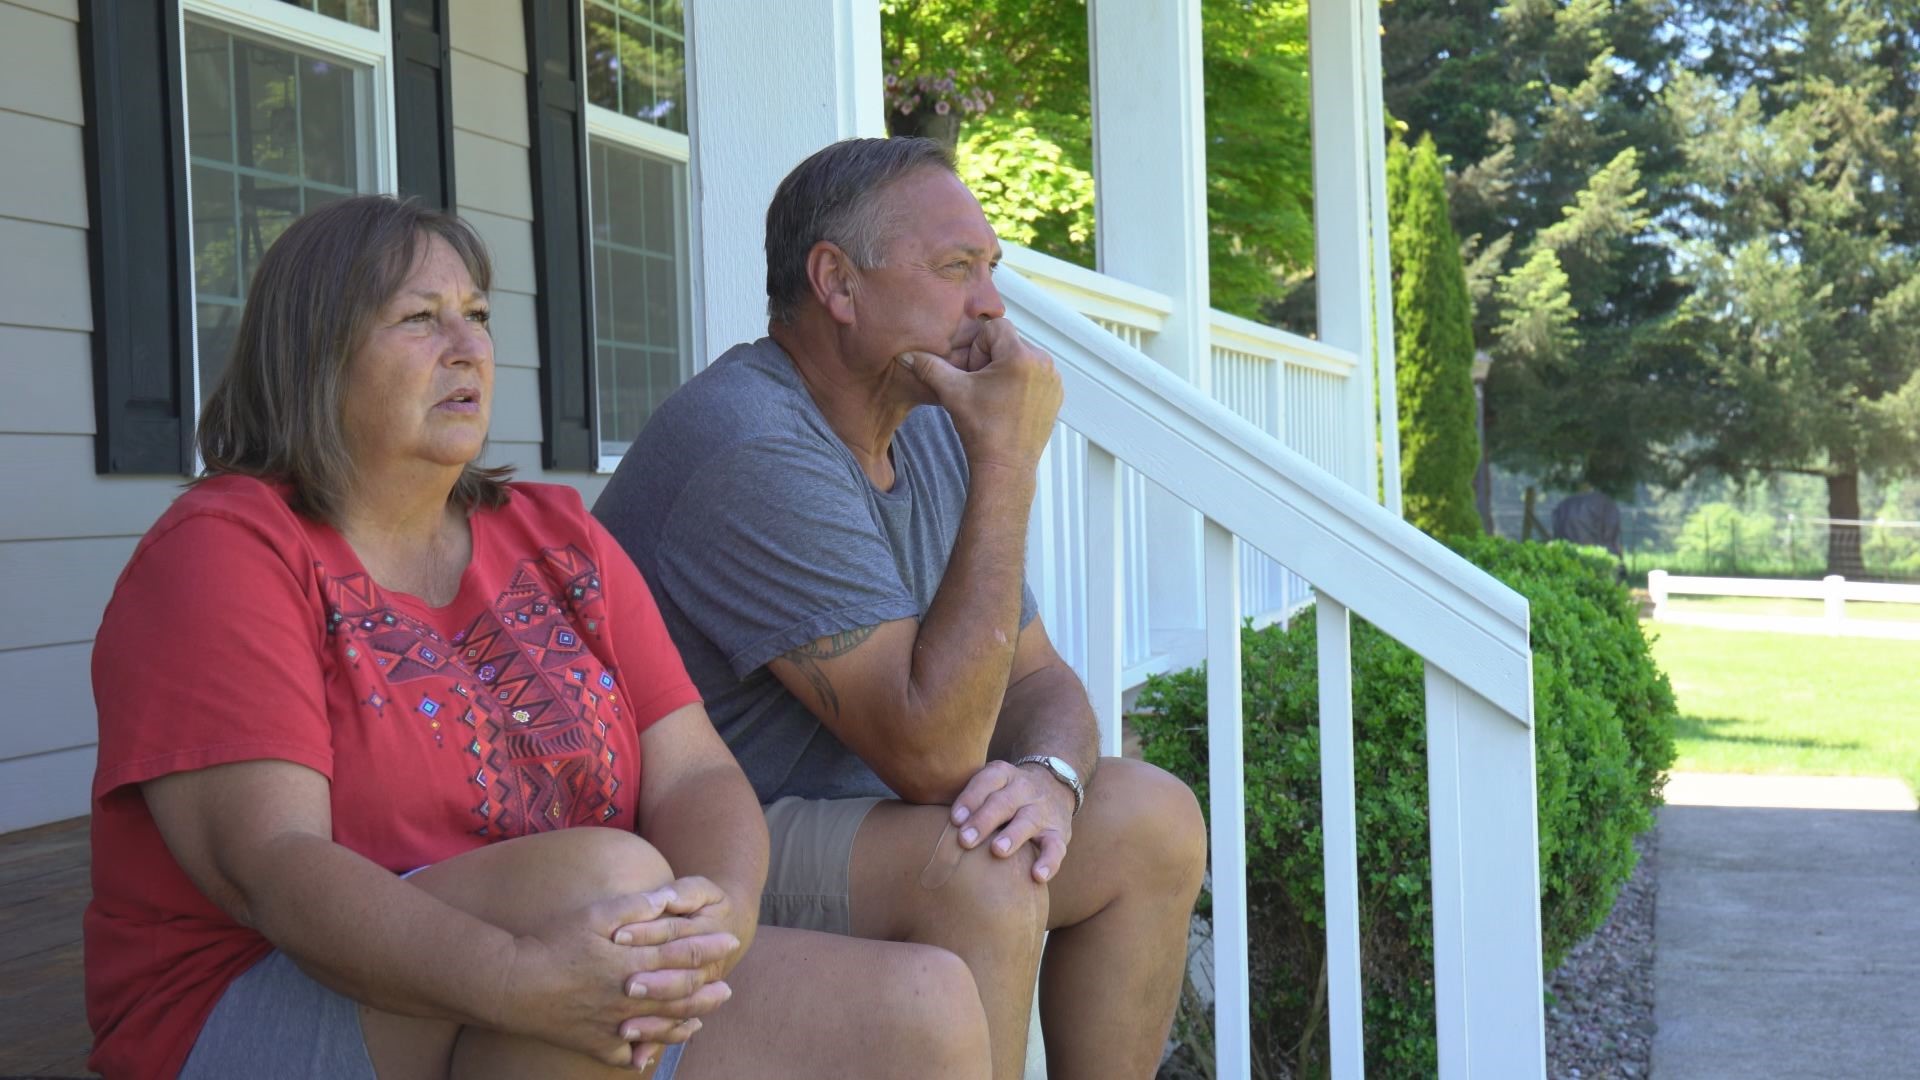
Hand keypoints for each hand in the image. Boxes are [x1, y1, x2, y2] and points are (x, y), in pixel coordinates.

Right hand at [501, 884, 739, 1067]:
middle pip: (680, 995)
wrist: (513, 985)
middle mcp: (631, 997)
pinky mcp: (594, 1043)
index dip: (710, 949)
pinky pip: (626, 1055)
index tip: (730, 943)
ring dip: (685, 1021)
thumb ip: (635, 907)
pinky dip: (644, 1054)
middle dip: (707, 990)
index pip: (684, 955)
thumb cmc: (553, 943)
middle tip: (727, 988)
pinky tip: (652, 1055)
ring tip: (702, 1018)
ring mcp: (614, 1024)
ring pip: (660, 1027)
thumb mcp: (594, 914)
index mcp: (634, 962)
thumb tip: (669, 898)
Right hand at [897, 317, 1061, 474]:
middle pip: (1009, 342)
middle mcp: (1042, 364)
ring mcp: (1052, 379)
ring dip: (1005, 370)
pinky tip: (1008, 404)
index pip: (995, 327)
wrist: (1005, 467)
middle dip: (991, 358)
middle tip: (982, 387)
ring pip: (1021, 357)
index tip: (974, 373)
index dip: (978, 348)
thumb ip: (930, 367)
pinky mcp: (1055, 394)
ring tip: (995, 397)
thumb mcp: (952, 393)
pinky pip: (1034, 374)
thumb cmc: (983, 432)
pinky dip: (1020, 382)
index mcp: (1020, 357)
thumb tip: (909, 355)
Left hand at [947, 759, 1075, 882]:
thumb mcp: (990, 785)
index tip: (954, 819)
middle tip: (965, 840)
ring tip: (998, 851)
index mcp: (1003, 775)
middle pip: (1003, 802)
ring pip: (1029, 821)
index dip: (970, 799)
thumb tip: (928, 826)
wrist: (1055, 785)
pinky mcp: (1059, 832)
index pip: (986, 781)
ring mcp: (1042, 810)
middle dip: (984, 820)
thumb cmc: (1006, 794)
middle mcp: (1024, 789)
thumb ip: (967, 800)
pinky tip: (1037, 876)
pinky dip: (1049, 862)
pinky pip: (1056, 848)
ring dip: (1013, 836)